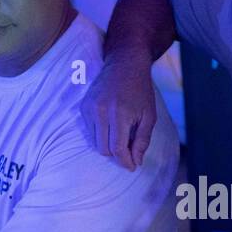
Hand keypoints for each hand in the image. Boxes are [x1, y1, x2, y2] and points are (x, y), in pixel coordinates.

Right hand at [80, 52, 156, 170]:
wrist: (124, 64)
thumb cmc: (140, 91)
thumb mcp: (149, 116)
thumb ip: (142, 140)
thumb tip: (136, 162)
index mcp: (120, 114)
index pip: (118, 149)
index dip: (125, 162)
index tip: (132, 167)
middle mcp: (102, 112)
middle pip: (104, 149)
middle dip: (117, 154)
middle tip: (128, 149)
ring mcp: (90, 108)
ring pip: (95, 142)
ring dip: (108, 144)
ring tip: (120, 132)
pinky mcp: (83, 107)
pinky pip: (89, 131)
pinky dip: (100, 133)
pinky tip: (110, 122)